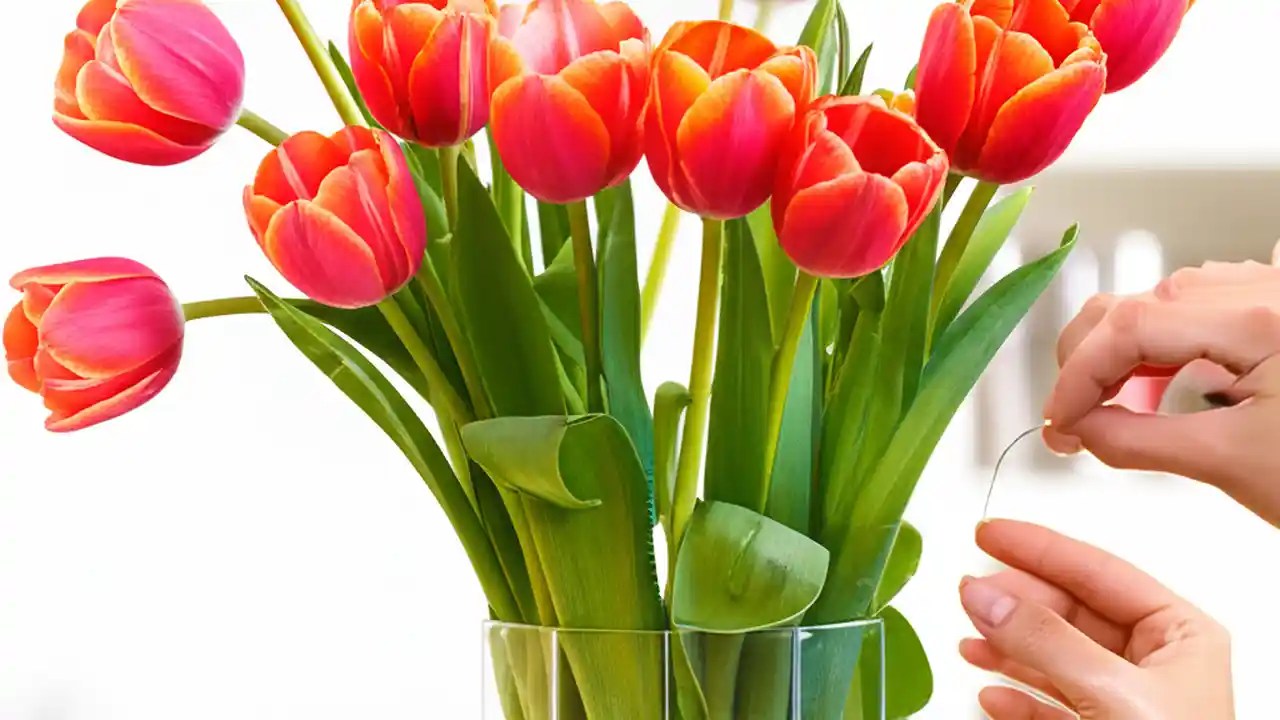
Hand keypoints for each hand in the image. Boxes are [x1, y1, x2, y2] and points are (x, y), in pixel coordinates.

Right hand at [959, 520, 1233, 719]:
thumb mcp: (1111, 696)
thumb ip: (1044, 640)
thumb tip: (987, 593)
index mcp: (1180, 635)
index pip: (1098, 571)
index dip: (1039, 549)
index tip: (989, 534)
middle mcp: (1155, 665)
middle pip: (1070, 612)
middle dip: (1016, 602)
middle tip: (970, 590)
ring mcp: (1128, 704)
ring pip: (1054, 657)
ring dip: (1007, 648)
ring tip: (970, 638)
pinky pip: (1050, 705)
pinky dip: (1015, 699)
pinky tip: (990, 696)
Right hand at [1043, 242, 1279, 525]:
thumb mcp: (1233, 464)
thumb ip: (1139, 441)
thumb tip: (1078, 431)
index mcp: (1261, 320)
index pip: (1127, 327)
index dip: (1076, 376)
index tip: (1057, 423)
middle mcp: (1267, 290)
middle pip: (1136, 303)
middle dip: (1090, 362)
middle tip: (1074, 422)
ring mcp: (1274, 296)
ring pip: (1161, 302)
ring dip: (1124, 356)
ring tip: (1118, 413)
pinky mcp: (1279, 312)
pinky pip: (1198, 310)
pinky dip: (1163, 350)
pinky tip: (1160, 390)